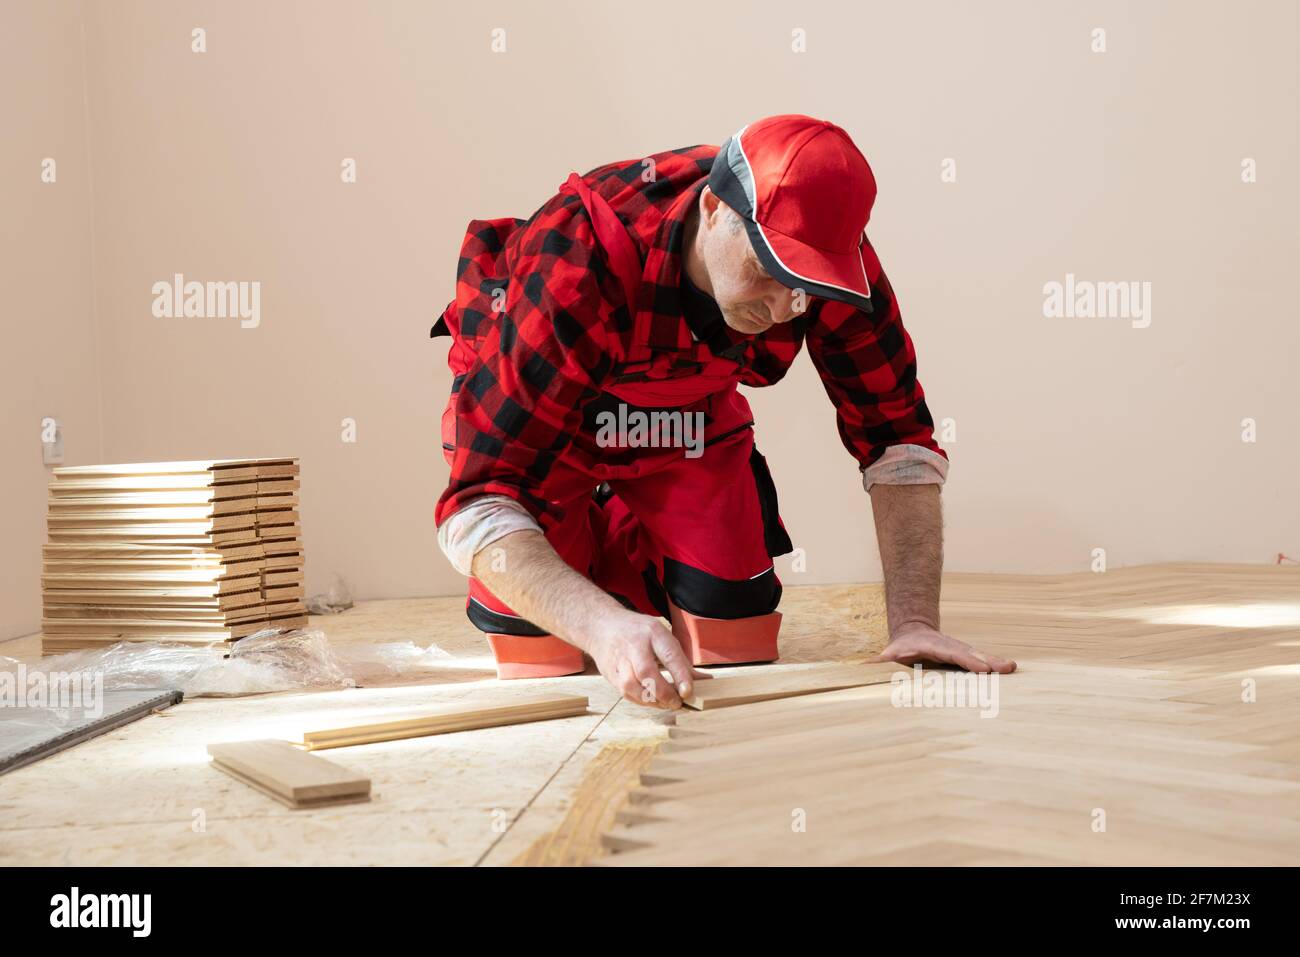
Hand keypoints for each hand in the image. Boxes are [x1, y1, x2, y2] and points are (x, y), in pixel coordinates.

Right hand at [586, 610, 708, 709]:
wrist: (602, 626)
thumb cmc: (639, 633)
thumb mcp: (662, 636)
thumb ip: (681, 661)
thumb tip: (705, 681)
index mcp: (652, 632)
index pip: (669, 655)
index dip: (680, 675)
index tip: (688, 692)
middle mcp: (634, 645)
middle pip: (647, 673)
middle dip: (663, 692)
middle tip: (677, 702)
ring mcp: (619, 660)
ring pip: (632, 686)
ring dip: (651, 700)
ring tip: (665, 703)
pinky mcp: (610, 673)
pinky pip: (625, 692)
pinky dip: (641, 701)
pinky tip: (651, 701)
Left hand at [869, 622, 1016, 673]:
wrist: (912, 634)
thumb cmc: (899, 649)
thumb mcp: (889, 654)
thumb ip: (881, 661)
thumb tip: (867, 666)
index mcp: (931, 647)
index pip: (949, 654)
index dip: (965, 660)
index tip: (981, 668)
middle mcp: (949, 647)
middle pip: (968, 653)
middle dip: (986, 660)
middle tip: (1004, 668)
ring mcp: (959, 650)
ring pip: (978, 655)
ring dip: (995, 662)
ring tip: (1012, 667)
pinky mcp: (965, 656)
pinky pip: (981, 661)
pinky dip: (995, 664)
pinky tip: (1011, 668)